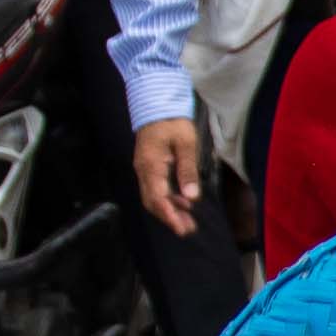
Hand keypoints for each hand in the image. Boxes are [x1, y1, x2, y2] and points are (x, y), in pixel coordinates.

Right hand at [134, 117, 210, 238]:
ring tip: (188, 221)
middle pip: (152, 202)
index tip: (180, 228)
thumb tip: (191, 196)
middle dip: (169, 217)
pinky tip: (183, 203)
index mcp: (151, 166)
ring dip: (169, 210)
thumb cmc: (173, 122)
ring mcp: (143, 169)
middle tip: (187, 230)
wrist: (157, 106)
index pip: (157, 197)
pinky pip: (155, 188)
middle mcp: (143, 170)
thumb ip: (188, 171)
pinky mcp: (148, 167)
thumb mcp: (186, 144)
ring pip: (153, 197)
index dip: (169, 215)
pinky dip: (168, 198)